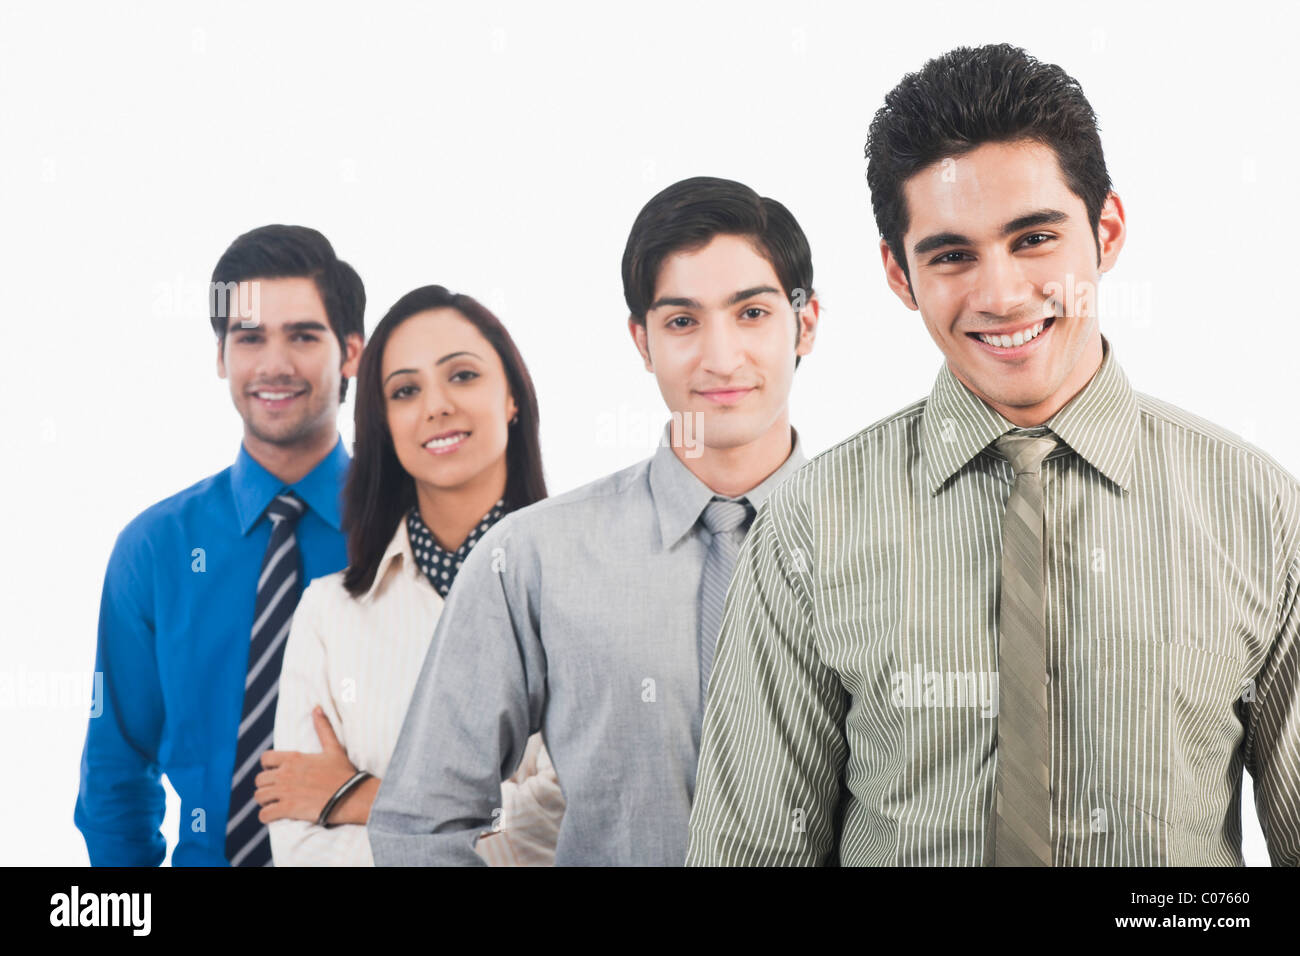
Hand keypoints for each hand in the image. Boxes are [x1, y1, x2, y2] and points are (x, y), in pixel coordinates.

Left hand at [255, 706, 359, 824]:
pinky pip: (265, 814)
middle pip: (259, 779)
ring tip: (274, 803)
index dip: (267, 766)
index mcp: (294, 758)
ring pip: (259, 796)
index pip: (265, 759)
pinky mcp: (287, 809)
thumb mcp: (334, 748)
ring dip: (265, 801)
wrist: (351, 796)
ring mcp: (285, 792)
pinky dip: (266, 816)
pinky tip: (274, 815)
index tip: (274, 772)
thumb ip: (323, 728)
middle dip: (266, 785)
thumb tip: (317, 708)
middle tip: (275, 791)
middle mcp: (285, 774)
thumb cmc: (343, 773)